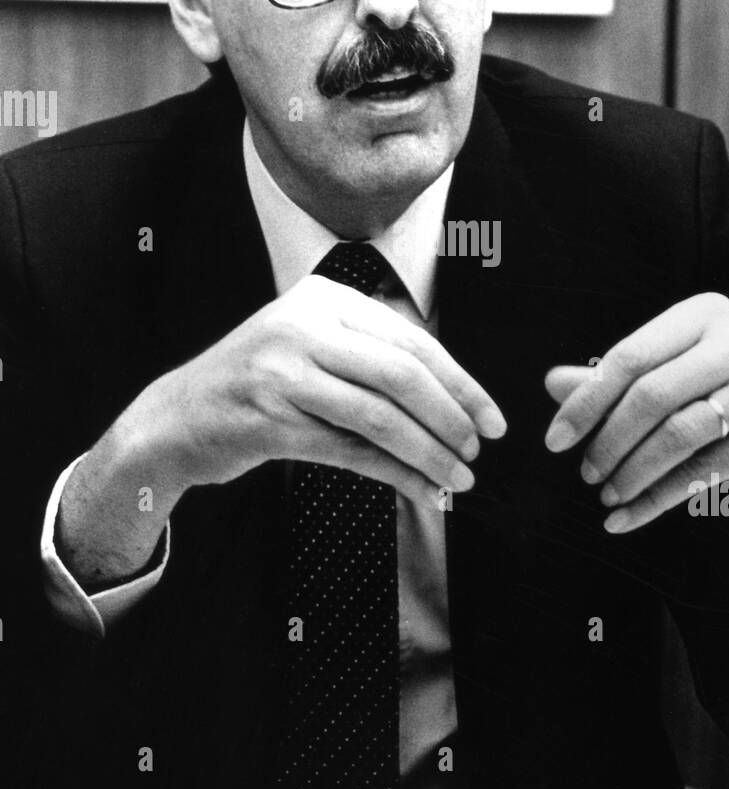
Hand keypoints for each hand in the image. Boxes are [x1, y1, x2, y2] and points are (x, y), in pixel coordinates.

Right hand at [149, 272, 506, 510]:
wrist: (176, 417)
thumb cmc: (259, 384)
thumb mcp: (313, 345)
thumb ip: (372, 355)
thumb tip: (457, 397)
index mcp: (325, 297)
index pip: (413, 340)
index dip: (462, 383)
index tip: (492, 418)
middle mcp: (303, 326)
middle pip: (402, 374)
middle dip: (452, 417)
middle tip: (479, 449)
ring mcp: (282, 372)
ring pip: (380, 417)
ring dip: (430, 453)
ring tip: (459, 477)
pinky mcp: (269, 421)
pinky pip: (351, 452)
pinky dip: (396, 474)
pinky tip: (423, 491)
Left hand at [543, 293, 728, 532]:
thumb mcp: (688, 354)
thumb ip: (623, 370)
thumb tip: (552, 383)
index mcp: (704, 314)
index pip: (630, 356)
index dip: (586, 400)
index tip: (556, 438)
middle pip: (652, 396)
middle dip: (608, 441)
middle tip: (585, 472)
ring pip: (679, 436)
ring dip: (633, 472)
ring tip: (607, 494)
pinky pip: (707, 471)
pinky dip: (661, 497)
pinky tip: (631, 514)